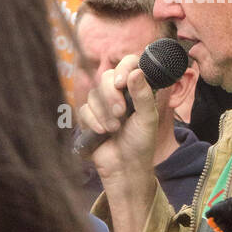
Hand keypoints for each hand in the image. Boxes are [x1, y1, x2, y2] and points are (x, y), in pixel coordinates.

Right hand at [78, 53, 157, 185]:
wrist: (125, 167)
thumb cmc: (141, 143)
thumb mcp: (147, 118)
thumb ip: (143, 94)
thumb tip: (137, 71)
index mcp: (137, 89)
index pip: (128, 64)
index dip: (123, 69)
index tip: (122, 84)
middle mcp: (119, 93)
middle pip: (106, 77)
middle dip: (111, 96)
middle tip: (121, 113)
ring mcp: (103, 104)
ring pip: (94, 94)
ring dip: (104, 113)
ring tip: (114, 129)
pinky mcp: (90, 117)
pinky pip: (84, 109)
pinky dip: (93, 121)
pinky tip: (102, 132)